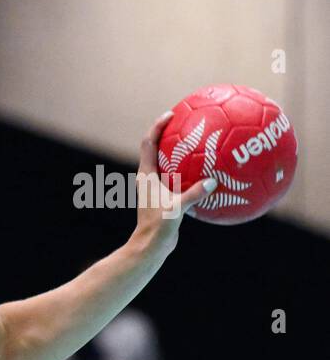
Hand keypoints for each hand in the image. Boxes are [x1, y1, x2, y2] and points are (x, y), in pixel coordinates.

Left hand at [132, 110, 218, 255]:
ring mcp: (156, 187)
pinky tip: (210, 170)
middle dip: (171, 133)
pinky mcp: (165, 196)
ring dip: (181, 151)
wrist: (151, 246)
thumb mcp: (177, 209)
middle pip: (158, 147)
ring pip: (169, 162)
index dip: (158, 126)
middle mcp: (149, 178)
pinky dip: (192, 170)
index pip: (149, 143)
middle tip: (189, 121)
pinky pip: (180, 176)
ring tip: (201, 140)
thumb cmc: (159, 227)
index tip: (171, 114)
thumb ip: (194, 194)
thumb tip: (213, 181)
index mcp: (146, 175)